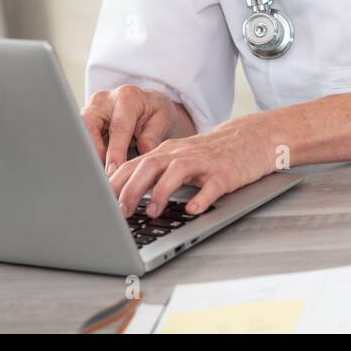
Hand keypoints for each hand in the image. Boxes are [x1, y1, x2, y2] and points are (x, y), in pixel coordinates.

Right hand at [81, 84, 195, 174]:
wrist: (147, 104)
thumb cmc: (155, 112)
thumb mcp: (164, 120)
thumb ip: (152, 136)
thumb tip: (142, 154)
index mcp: (127, 97)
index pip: (118, 128)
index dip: (115, 152)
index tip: (113, 171)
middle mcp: (104, 99)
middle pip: (89, 126)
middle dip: (93, 152)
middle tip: (102, 174)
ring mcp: (90, 108)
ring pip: (80, 133)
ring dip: (88, 154)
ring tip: (98, 173)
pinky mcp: (83, 119)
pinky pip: (80, 138)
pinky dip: (87, 153)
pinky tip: (95, 167)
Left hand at [110, 114, 277, 218]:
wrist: (251, 139)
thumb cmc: (210, 154)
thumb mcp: (178, 159)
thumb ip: (154, 174)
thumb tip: (121, 197)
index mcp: (166, 152)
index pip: (133, 164)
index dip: (115, 183)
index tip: (99, 202)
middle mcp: (181, 154)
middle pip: (150, 166)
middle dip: (131, 188)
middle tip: (120, 211)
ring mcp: (203, 162)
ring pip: (177, 171)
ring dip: (162, 192)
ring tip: (152, 211)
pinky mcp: (225, 173)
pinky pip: (212, 186)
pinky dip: (202, 198)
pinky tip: (194, 210)